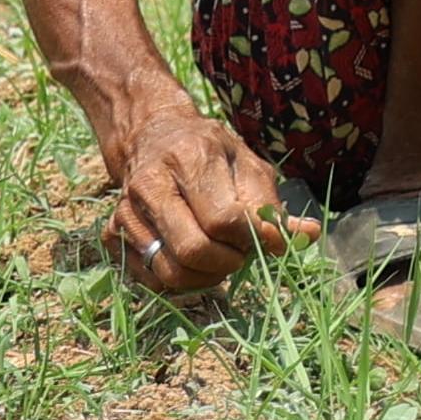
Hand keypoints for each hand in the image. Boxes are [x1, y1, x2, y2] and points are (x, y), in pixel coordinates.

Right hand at [106, 108, 303, 299]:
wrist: (151, 138)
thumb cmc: (209, 153)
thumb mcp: (248, 166)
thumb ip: (272, 206)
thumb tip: (308, 235)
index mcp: (188, 159)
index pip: (222, 219)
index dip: (250, 239)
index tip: (264, 238)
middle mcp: (149, 186)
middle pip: (193, 250)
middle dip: (228, 262)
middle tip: (241, 253)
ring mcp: (125, 213)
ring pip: (169, 272)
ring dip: (206, 277)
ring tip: (220, 258)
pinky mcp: (112, 236)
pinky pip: (150, 280)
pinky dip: (180, 281)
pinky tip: (194, 262)